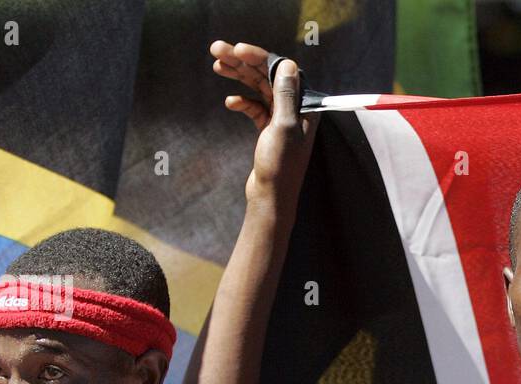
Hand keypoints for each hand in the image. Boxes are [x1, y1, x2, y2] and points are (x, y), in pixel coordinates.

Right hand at [209, 41, 318, 206]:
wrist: (271, 198)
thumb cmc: (280, 166)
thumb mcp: (282, 126)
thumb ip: (285, 95)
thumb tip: (288, 64)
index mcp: (304, 106)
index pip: (281, 70)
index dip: (259, 57)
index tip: (237, 49)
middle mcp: (295, 110)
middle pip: (267, 76)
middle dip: (242, 62)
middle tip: (216, 49)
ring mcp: (281, 119)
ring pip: (258, 89)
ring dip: (238, 76)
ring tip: (216, 64)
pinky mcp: (269, 130)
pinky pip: (255, 108)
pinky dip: (242, 102)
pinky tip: (230, 103)